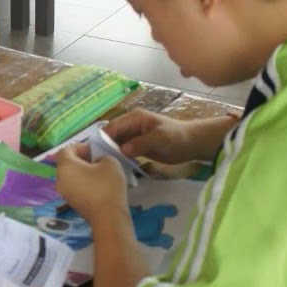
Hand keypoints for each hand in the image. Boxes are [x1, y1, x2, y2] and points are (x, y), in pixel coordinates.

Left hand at [55, 144, 128, 225]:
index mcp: (65, 166)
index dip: (80, 147)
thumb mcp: (110, 162)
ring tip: (100, 173)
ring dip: (83, 172)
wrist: (108, 217)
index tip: (94, 150)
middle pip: (67, 164)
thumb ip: (102, 156)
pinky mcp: (72, 204)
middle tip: (98, 160)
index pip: (66, 150)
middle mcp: (60, 179)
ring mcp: (65, 193)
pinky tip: (99, 186)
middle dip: (82, 159)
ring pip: (71, 177)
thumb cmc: (107, 185)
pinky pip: (75, 187)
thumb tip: (97, 162)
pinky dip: (84, 183)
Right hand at [105, 110, 238, 163]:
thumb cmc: (177, 137)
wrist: (191, 144)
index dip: (102, 139)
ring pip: (115, 144)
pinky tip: (114, 168)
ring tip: (102, 167)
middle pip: (111, 136)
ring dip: (109, 154)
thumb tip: (122, 149)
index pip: (112, 127)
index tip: (94, 153)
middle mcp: (130, 125)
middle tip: (96, 163)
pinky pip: (122, 151)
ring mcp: (132, 136)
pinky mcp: (136, 146)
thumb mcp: (160, 139)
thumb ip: (141, 143)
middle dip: (103, 147)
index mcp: (134, 118)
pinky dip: (118, 158)